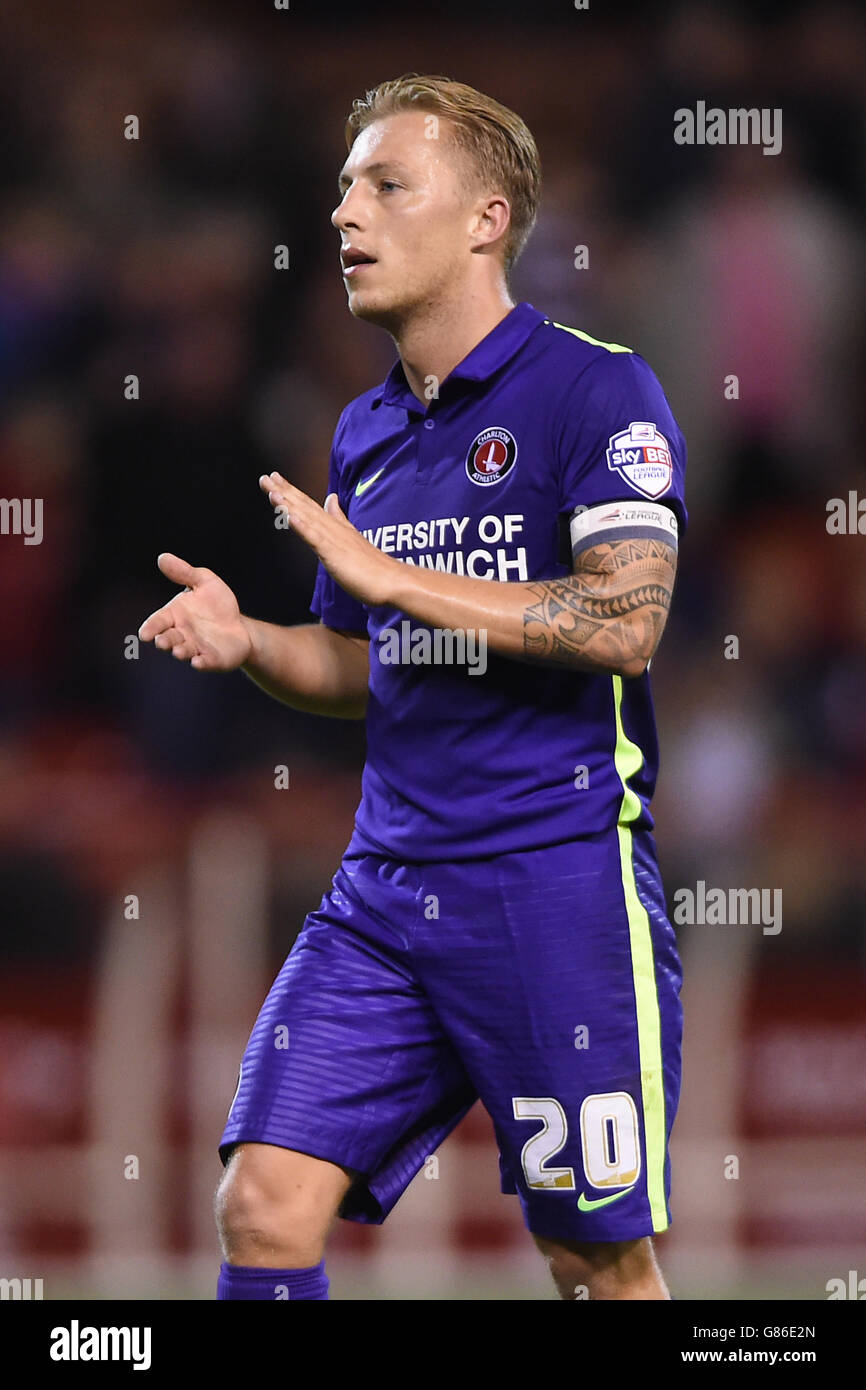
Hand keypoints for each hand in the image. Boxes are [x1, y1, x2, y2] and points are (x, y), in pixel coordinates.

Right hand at [138, 554, 252, 670]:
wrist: (239, 625)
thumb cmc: (217, 604)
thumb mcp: (204, 582)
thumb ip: (184, 572)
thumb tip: (162, 557)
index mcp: (174, 615)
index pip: (158, 621)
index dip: (151, 628)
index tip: (145, 634)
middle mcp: (182, 634)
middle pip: (169, 638)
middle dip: (164, 641)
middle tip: (162, 642)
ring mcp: (196, 648)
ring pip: (184, 651)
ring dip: (180, 652)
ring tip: (179, 651)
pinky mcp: (212, 659)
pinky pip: (205, 662)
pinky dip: (200, 663)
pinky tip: (198, 663)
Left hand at [260, 472, 397, 606]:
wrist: (392, 580)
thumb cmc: (372, 566)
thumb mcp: (351, 537)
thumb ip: (339, 518)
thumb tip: (331, 500)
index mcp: (335, 527)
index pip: (309, 506)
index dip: (291, 492)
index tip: (275, 479)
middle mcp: (332, 528)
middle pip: (304, 506)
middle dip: (283, 491)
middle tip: (266, 477)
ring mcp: (332, 539)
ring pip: (306, 518)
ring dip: (288, 503)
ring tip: (271, 490)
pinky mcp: (334, 552)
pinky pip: (314, 538)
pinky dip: (301, 526)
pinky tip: (289, 516)